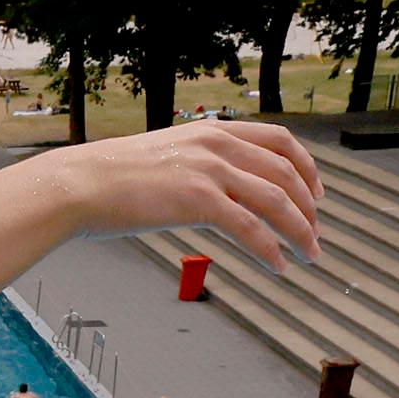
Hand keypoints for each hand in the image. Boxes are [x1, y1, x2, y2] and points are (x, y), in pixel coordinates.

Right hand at [49, 116, 324, 264]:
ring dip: (300, 231)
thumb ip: (197, 167)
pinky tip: (278, 265)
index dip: (307, 166)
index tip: (317, 192)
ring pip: (277, 200)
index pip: (278, 140)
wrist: (82, 183)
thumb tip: (216, 194)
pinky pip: (250, 228)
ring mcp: (210, 171)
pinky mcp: (199, 200)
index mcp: (211, 131)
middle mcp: (217, 145)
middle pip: (286, 172)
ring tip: (307, 254)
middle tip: (315, 234)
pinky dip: (271, 249)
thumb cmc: (112, 177)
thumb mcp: (166, 157)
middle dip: (309, 207)